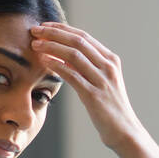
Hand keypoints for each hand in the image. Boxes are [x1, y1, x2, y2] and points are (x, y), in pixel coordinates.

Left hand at [29, 21, 143, 149]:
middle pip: (78, 41)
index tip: (44, 27)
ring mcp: (102, 80)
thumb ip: (85, 67)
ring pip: (74, 55)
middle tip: (35, 31)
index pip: (83, 36)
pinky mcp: (94, 95)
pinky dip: (56, 65)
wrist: (124, 130)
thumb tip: (62, 55)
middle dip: (54, 33)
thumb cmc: (109, 107)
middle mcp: (108, 66)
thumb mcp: (101, 82)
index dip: (62, 29)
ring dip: (51, 47)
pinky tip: (44, 62)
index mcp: (110, 60)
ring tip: (35, 45)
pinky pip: (72, 75)